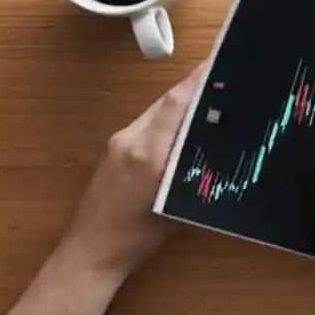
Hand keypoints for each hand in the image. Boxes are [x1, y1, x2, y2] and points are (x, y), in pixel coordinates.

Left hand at [57, 61, 205, 286]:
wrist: (91, 252)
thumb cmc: (135, 239)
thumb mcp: (176, 206)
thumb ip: (191, 171)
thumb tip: (213, 145)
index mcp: (148, 155)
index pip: (176, 104)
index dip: (198, 80)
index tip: (219, 62)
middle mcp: (130, 141)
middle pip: (166, 102)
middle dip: (194, 87)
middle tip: (223, 77)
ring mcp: (118, 143)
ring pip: (156, 112)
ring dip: (181, 103)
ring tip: (210, 99)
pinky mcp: (113, 150)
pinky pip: (146, 124)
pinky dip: (167, 120)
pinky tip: (183, 127)